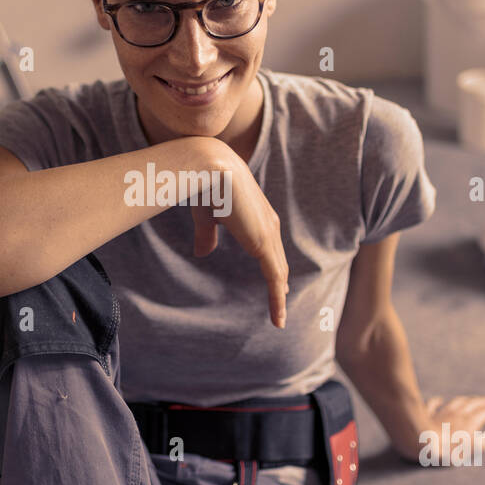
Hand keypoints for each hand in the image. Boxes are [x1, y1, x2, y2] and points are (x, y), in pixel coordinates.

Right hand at [188, 144, 288, 327]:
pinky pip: (274, 278)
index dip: (272, 264)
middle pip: (277, 261)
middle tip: (282, 300)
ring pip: (278, 273)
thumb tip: (202, 254)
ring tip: (279, 316)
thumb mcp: (206, 216)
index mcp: (257, 216)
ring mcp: (268, 234)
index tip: (276, 280)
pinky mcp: (264, 243)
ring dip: (278, 296)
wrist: (211, 167)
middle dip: (280, 282)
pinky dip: (277, 299)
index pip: (269, 246)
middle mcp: (268, 224)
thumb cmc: (206, 185)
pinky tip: (278, 317)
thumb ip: (207, 235)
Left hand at [420, 395, 484, 465]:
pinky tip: (439, 400)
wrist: (422, 443)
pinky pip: (433, 406)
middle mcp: (457, 414)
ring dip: (466, 400)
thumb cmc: (449, 449)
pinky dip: (437, 402)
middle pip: (473, 404)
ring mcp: (441, 414)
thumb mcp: (473, 448)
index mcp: (469, 421)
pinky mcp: (427, 416)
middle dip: (484, 402)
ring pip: (456, 402)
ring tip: (472, 399)